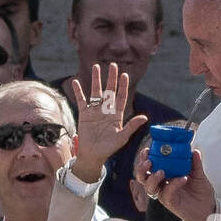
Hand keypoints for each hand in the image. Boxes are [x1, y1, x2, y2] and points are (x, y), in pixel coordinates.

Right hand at [69, 62, 149, 182]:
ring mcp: (95, 111)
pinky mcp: (84, 114)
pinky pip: (81, 100)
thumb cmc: (109, 148)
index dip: (123, 86)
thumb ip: (132, 126)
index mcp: (117, 115)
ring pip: (96, 92)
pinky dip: (78, 91)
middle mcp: (106, 110)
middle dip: (111, 78)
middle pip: (109, 90)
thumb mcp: (122, 137)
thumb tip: (144, 117)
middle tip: (113, 65)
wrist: (93, 155)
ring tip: (96, 66)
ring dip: (96, 79)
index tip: (125, 75)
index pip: (122, 97)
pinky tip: (76, 81)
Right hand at [135, 147, 216, 220]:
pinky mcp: (170, 202)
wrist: (208, 208)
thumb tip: (194, 150)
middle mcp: (162, 184)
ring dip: (152, 177)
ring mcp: (164, 193)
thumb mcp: (199, 174)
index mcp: (165, 174)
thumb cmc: (201, 192)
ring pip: (149, 187)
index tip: (147, 149)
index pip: (150, 165)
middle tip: (149, 161)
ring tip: (161, 171)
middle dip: (142, 167)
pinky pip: (166, 193)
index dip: (145, 158)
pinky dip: (173, 184)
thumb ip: (195, 163)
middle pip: (143, 176)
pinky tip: (183, 179)